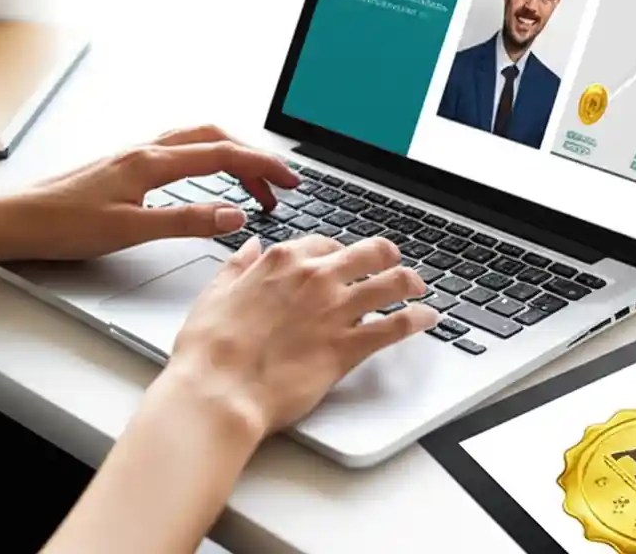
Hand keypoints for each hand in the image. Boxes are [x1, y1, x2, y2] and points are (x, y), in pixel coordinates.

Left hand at [7, 125, 299, 260]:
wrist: (14, 219)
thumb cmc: (61, 225)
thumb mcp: (130, 230)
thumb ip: (185, 221)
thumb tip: (233, 215)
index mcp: (151, 162)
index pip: (222, 154)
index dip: (262, 167)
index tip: (290, 181)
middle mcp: (145, 151)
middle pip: (215, 139)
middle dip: (253, 158)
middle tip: (280, 183)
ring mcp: (135, 156)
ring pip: (197, 142)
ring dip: (231, 156)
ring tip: (253, 185)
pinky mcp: (125, 167)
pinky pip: (179, 152)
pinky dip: (207, 159)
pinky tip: (208, 179)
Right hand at [163, 234, 438, 437]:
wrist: (218, 390)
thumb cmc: (209, 350)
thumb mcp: (214, 294)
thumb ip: (236, 267)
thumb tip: (249, 248)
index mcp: (282, 262)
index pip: (325, 244)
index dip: (338, 252)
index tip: (343, 260)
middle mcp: (315, 279)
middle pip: (369, 253)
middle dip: (386, 255)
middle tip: (392, 263)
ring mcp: (335, 310)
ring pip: (392, 283)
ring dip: (411, 282)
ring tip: (419, 287)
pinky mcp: (348, 346)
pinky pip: (395, 326)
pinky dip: (417, 320)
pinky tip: (426, 319)